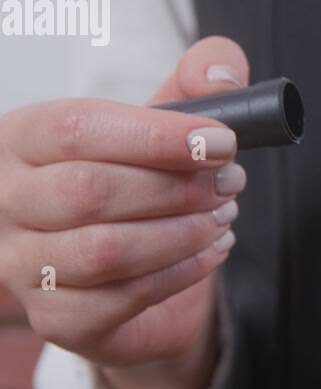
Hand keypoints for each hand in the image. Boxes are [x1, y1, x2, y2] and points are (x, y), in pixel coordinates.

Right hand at [0, 36, 250, 388]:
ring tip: (223, 215)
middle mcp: (9, 201)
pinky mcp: (58, 317)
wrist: (134, 264)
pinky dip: (182, 272)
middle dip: (176, 188)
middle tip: (230, 182)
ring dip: (182, 232)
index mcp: (23, 139)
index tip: (222, 141)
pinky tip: (213, 249)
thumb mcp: (168, 125)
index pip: (76, 129)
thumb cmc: (140, 181)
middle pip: (88, 192)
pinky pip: (123, 298)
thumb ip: (199, 87)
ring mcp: (25, 265)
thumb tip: (219, 71)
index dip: (156, 135)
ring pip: (105, 251)